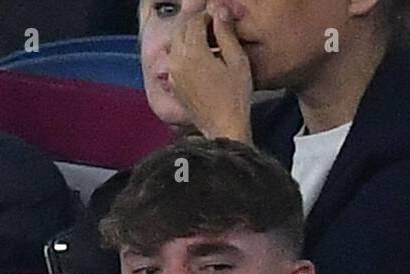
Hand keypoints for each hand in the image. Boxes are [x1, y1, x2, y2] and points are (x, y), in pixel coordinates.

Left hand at [169, 5, 253, 142]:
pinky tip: (200, 58)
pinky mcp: (173, 85)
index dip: (208, 16)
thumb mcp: (237, 60)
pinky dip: (184, 52)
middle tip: (214, 27)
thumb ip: (225, 33)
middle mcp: (177, 62)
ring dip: (188, 37)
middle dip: (196, 24)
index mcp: (192, 53)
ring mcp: (172, 74)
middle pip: (181, 30)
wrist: (222, 126)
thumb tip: (219, 10)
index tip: (220, 18)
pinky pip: (174, 60)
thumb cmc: (235, 95)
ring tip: (208, 41)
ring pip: (175, 44)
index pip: (195, 22)